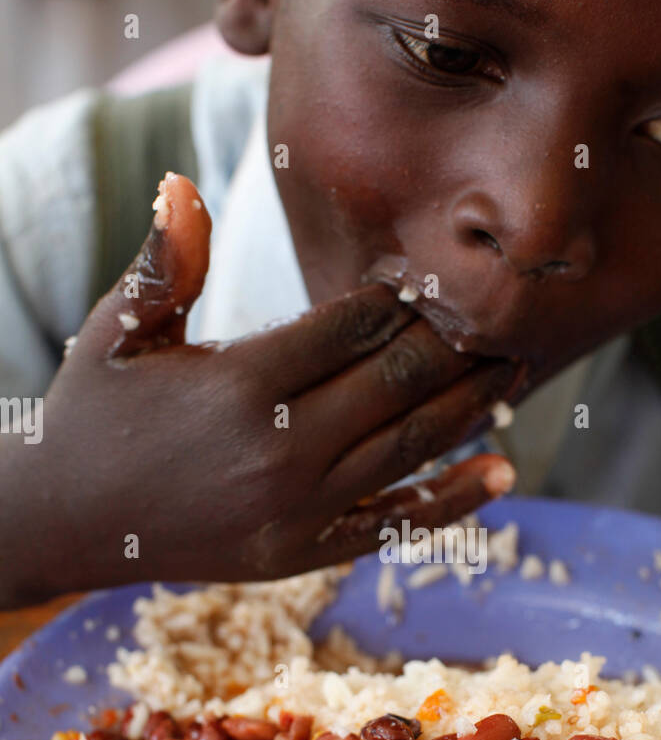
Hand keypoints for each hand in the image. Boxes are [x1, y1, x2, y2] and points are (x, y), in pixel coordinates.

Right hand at [0, 174, 515, 605]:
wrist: (66, 520)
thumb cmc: (93, 414)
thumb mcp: (113, 333)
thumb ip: (163, 267)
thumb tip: (184, 188)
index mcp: (240, 383)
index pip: (353, 325)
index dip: (402, 294)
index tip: (435, 270)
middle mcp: (281, 449)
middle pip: (397, 380)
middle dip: (452, 341)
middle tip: (497, 311)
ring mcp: (299, 508)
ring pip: (412, 446)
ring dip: (471, 405)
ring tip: (514, 367)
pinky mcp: (306, 551)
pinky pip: (398, 526)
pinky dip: (455, 501)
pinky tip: (501, 472)